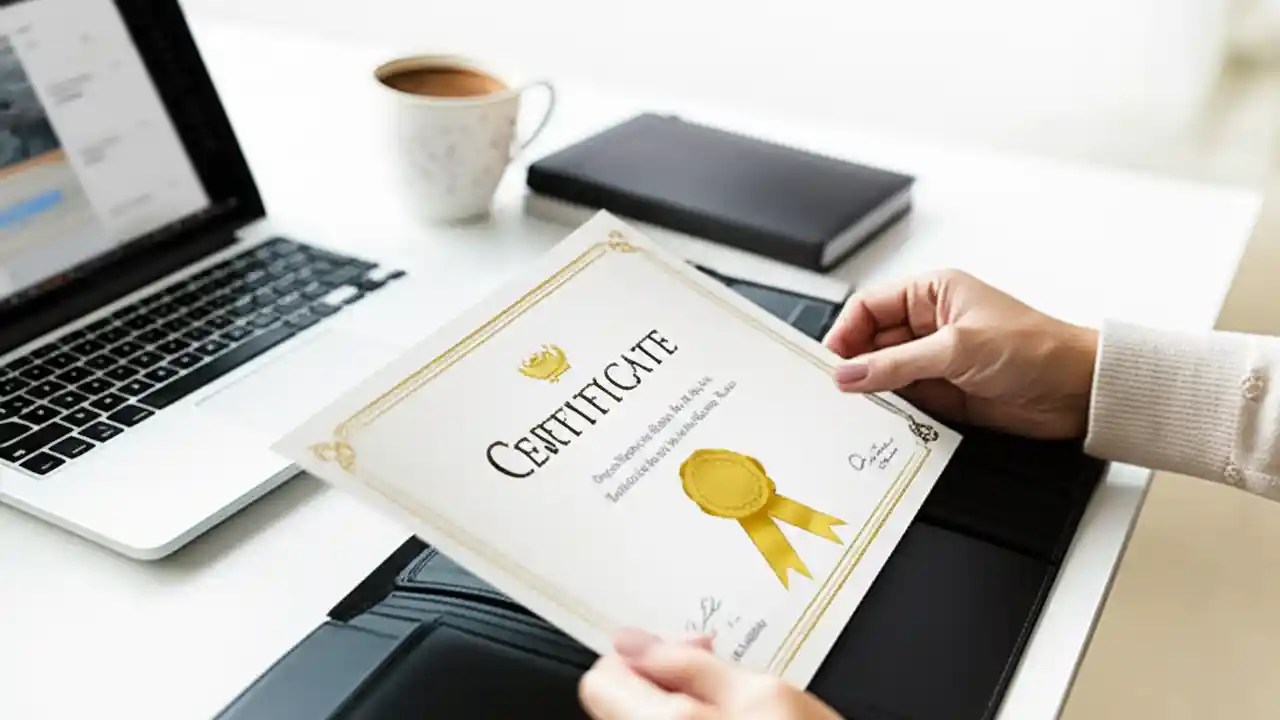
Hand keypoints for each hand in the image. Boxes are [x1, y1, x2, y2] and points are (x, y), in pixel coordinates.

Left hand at [579, 629, 841, 719]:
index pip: (600, 678)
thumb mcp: (763, 693)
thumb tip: (631, 639)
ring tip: (732, 708)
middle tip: (716, 676)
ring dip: (677, 706)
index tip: (684, 653)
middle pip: (617, 703)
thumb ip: (688, 663)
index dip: (641, 654)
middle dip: (662, 679)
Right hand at [823, 269, 1097, 438]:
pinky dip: (890, 411)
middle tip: (837, 390)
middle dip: (854, 365)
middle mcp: (930, 324)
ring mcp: (935, 360)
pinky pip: (903, 401)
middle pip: (871, 343)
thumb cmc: (1036, 349)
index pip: (869, 308)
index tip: (830, 361)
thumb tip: (849, 373)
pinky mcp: (944, 393)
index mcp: (931, 294)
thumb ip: (897, 364)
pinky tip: (881, 420)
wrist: (1078, 391)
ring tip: (856, 407)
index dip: (845, 332)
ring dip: (871, 391)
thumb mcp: (957, 349)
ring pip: (884, 374)